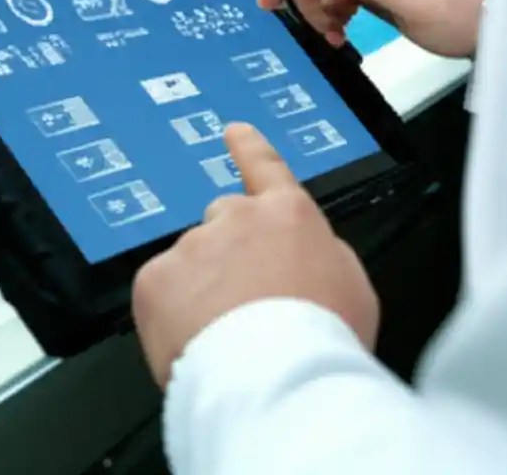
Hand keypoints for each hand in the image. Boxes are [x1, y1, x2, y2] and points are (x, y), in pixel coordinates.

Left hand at [131, 123, 379, 388]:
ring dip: (201, 294)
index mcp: (288, 216)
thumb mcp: (350, 286)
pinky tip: (197, 342)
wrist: (276, 374)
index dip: (249, 148)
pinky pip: (161, 295)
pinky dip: (173, 318)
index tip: (234, 131)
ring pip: (191, 266)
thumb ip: (319, 255)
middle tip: (244, 307)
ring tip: (228, 339)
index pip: (266, 168)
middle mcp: (237, 219)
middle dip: (228, 257)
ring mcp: (192, 246)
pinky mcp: (156, 279)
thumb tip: (300, 256)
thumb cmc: (323, 339)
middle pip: (223, 226)